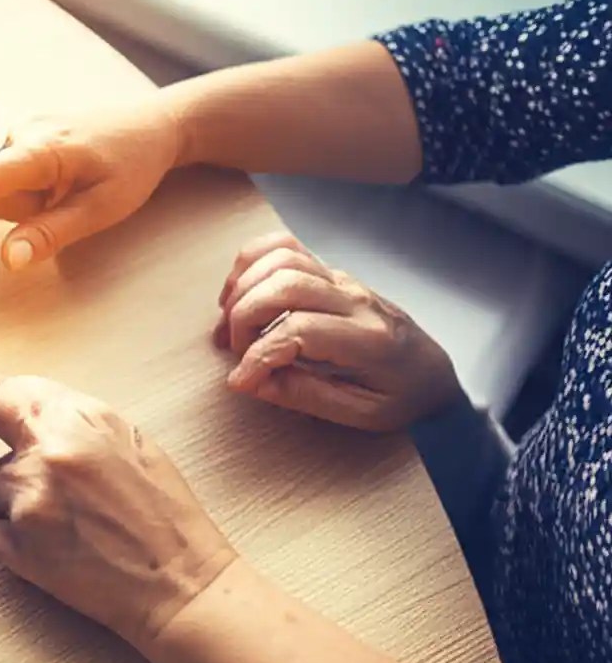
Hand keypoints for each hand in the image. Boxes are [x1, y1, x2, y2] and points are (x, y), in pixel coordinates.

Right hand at [0, 103, 180, 269]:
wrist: (153, 126)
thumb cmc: (132, 166)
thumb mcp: (101, 210)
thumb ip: (51, 234)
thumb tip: (7, 260)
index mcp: (41, 152)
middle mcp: (22, 133)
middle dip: (21, 211)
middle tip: (68, 201)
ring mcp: (20, 130)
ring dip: (26, 200)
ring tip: (68, 189)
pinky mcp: (22, 133)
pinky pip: (8, 174)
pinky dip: (28, 187)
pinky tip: (58, 180)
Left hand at [0, 337, 234, 643]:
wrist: (180, 583)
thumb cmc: (162, 511)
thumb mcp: (130, 440)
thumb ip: (72, 419)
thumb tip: (26, 409)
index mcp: (76, 420)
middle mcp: (45, 455)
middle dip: (20, 462)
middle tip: (62, 490)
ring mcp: (27, 503)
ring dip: (20, 501)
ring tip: (74, 521)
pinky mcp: (17, 548)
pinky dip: (19, 536)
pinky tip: (62, 545)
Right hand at [215, 232, 460, 431]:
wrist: (432, 374)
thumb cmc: (401, 398)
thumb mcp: (360, 414)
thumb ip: (305, 396)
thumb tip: (253, 380)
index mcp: (368, 340)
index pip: (300, 330)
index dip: (259, 355)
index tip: (241, 380)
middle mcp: (355, 300)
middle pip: (285, 283)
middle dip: (245, 316)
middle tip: (234, 349)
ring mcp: (343, 280)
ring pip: (283, 257)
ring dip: (244, 286)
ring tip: (230, 322)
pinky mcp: (331, 274)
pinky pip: (287, 248)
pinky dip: (253, 262)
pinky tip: (238, 292)